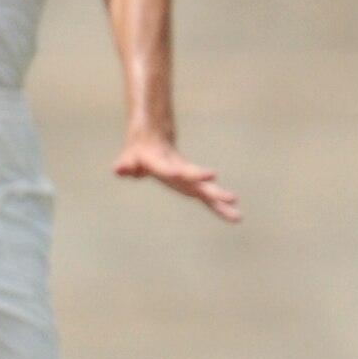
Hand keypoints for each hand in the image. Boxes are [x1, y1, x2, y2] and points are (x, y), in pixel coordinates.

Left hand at [113, 132, 240, 221]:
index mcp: (163, 164)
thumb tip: (119, 170)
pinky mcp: (193, 188)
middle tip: (229, 195)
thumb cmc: (139, 154)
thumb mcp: (129, 158)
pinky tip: (236, 217)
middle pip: (196, 180)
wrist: (155, 141)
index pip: (169, 169)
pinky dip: (221, 208)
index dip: (173, 172)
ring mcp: (189, 180)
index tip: (178, 174)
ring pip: (206, 191)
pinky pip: (208, 200)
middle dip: (210, 189)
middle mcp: (180, 172)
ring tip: (238, 215)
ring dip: (220, 202)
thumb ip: (125, 164)